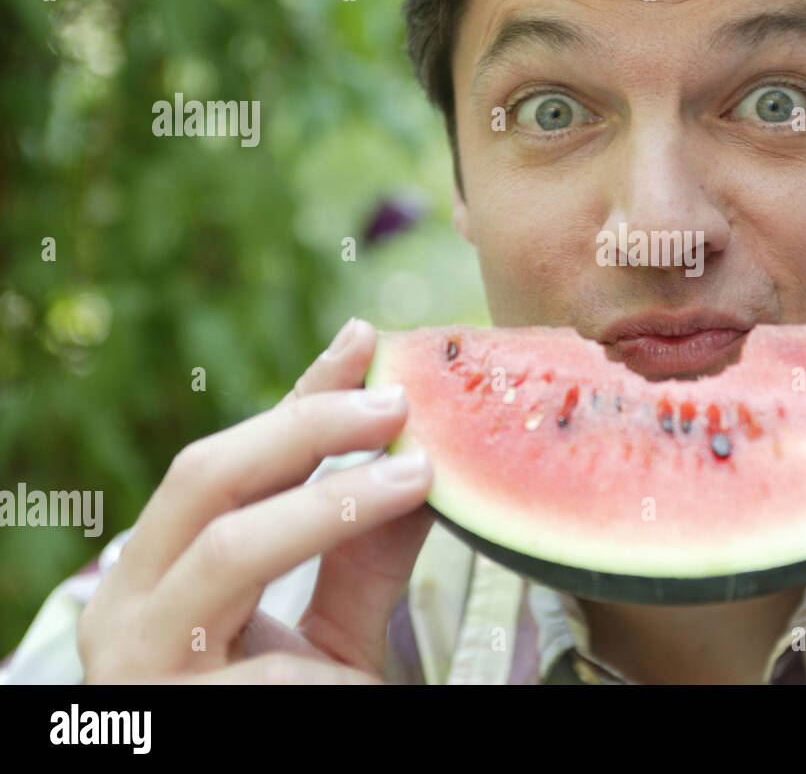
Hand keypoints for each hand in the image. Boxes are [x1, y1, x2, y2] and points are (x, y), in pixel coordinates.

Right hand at [77, 318, 434, 683]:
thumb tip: (425, 453)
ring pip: (226, 545)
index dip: (299, 396)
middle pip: (205, 475)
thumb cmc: (293, 715)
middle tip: (397, 404)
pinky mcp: (167, 711)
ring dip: (330, 498)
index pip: (231, 459)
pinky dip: (326, 599)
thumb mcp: (335, 629)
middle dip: (308, 426)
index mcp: (162, 570)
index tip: (365, 341)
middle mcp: (130, 604)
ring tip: (415, 471)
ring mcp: (137, 661)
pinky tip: (385, 588)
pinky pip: (262, 650)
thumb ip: (364, 549)